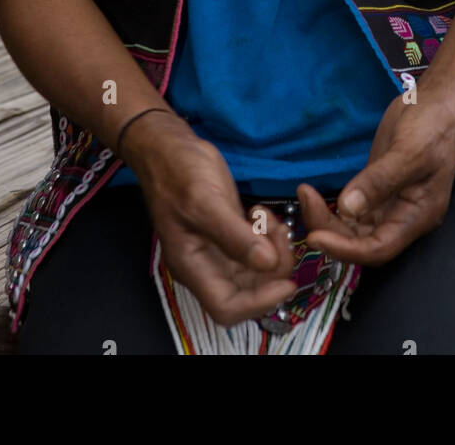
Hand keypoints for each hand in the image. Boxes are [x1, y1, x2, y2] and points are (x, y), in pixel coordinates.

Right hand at [124, 114, 296, 327]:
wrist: (169, 146)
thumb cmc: (178, 172)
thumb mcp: (205, 201)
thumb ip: (235, 236)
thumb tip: (268, 265)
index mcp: (191, 266)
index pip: (226, 308)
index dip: (258, 303)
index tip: (286, 280)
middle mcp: (206, 265)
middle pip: (247, 291)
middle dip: (271, 270)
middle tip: (279, 235)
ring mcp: (218, 249)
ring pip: (255, 270)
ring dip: (273, 251)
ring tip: (271, 220)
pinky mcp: (229, 233)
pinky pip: (255, 250)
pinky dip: (268, 239)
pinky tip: (265, 216)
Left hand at [297, 89, 454, 266]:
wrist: (438, 102)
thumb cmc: (433, 127)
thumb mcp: (410, 152)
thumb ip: (379, 181)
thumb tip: (347, 208)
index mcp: (417, 217)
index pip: (378, 248)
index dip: (346, 249)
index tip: (315, 237)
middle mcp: (401, 218)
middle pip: (361, 241)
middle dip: (330, 230)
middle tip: (305, 202)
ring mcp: (388, 205)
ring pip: (352, 228)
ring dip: (326, 219)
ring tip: (305, 193)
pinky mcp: (375, 190)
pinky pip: (351, 211)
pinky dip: (330, 208)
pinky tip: (313, 193)